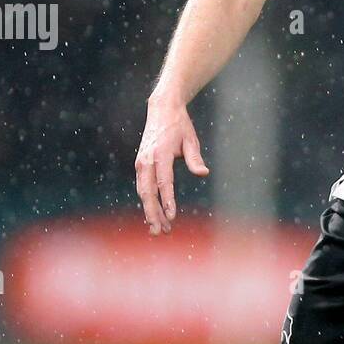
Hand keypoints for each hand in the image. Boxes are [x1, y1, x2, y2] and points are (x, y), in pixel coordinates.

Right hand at [135, 97, 209, 234]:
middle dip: (154, 213)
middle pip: (148, 191)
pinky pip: (142, 187)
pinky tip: (154, 216)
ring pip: (143, 192)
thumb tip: (203, 173)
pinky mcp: (140, 165)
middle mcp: (146, 160)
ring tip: (160, 230)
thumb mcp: (191, 140)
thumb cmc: (180, 127)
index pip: (164, 181)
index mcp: (160, 154)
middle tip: (162, 232)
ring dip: (150, 212)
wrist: (161, 111)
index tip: (171, 216)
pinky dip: (147, 203)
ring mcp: (141, 163)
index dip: (167, 200)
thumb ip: (195, 158)